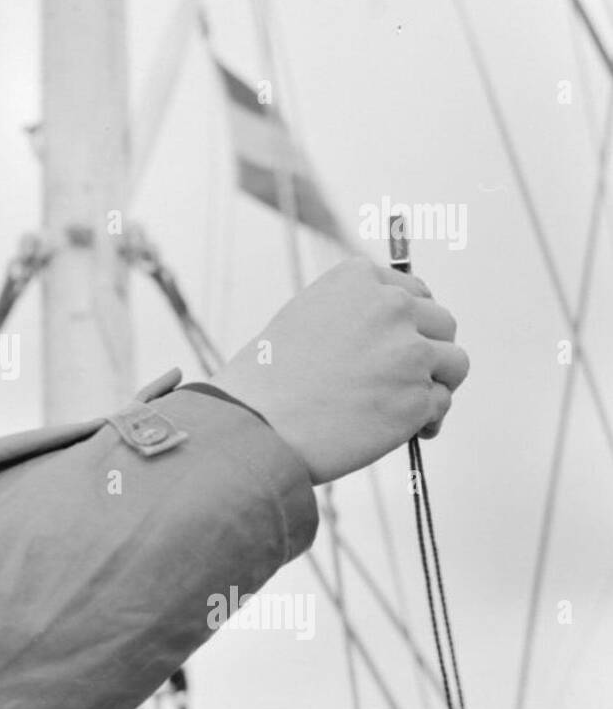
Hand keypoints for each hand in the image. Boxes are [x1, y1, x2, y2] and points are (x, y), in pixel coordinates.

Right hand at [208, 257, 468, 484]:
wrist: (254, 423)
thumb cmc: (269, 378)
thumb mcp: (308, 319)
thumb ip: (356, 314)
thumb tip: (406, 332)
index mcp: (360, 278)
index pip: (415, 292)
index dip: (410, 323)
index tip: (396, 345)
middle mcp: (391, 306)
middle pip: (443, 324)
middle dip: (428, 351)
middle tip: (402, 379)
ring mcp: (409, 352)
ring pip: (454, 364)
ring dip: (434, 383)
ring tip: (404, 405)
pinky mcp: (418, 398)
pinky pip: (441, 404)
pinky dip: (425, 419)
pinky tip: (398, 430)